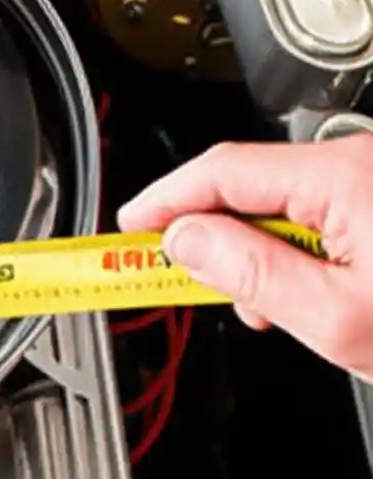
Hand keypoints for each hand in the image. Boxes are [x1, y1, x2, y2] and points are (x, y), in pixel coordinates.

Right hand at [117, 134, 372, 381]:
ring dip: (252, 252)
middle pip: (246, 186)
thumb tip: (185, 240)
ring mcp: (370, 177)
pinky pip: (313, 211)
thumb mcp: (333, 317)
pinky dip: (289, 250)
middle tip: (177, 280)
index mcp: (345, 176)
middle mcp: (359, 161)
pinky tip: (299, 292)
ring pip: (277, 203)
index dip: (164, 202)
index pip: (222, 172)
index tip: (129, 230)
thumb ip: (249, 272)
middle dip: (211, 237)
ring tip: (264, 306)